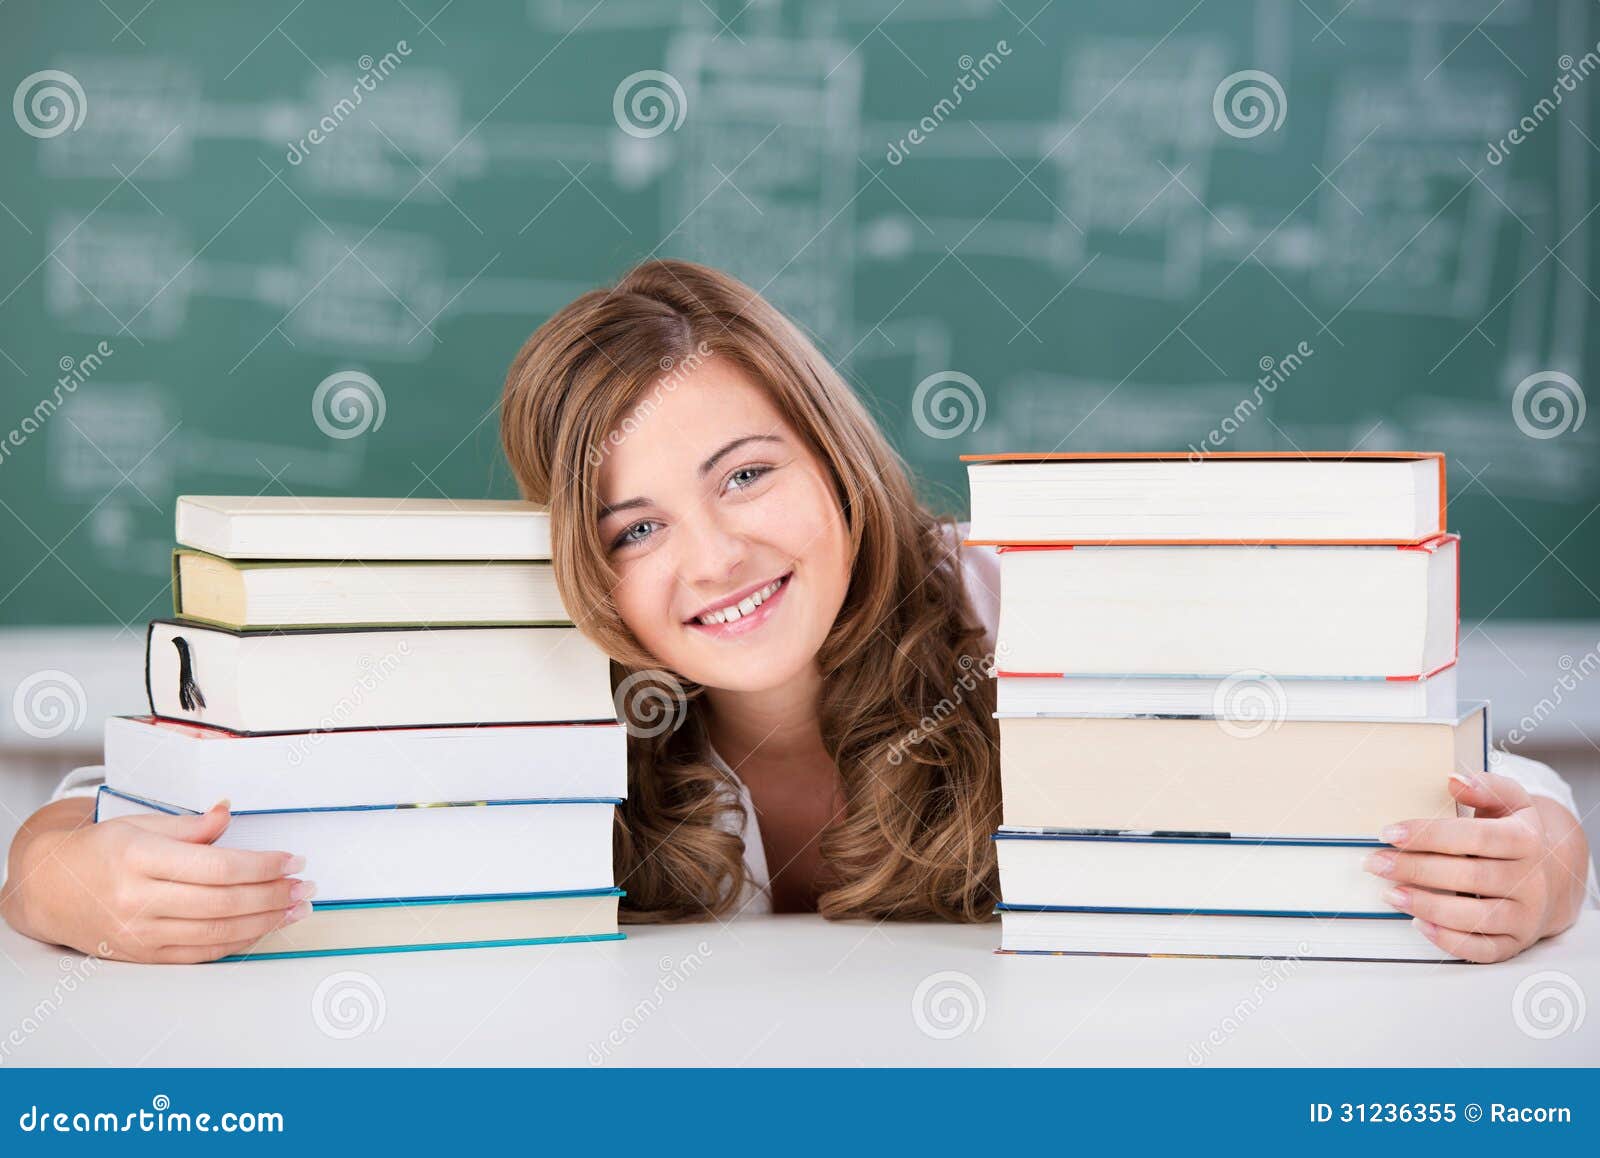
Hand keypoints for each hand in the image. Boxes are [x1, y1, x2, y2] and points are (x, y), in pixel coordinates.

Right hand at [16, 801, 310, 962]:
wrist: (50, 891)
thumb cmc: (98, 852)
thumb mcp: (140, 825)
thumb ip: (189, 826)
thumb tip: (228, 812)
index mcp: (141, 859)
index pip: (218, 867)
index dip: (263, 866)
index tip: (293, 860)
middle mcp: (140, 900)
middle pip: (224, 903)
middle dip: (274, 895)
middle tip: (305, 886)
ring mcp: (142, 933)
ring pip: (218, 933)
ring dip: (266, 922)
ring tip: (296, 908)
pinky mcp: (145, 956)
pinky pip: (202, 954)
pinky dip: (239, 941)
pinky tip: (264, 927)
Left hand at [1368, 771, 1570, 962]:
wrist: (1546, 876)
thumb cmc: (1512, 835)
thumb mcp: (1508, 802)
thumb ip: (1485, 787)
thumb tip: (1454, 780)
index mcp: (1527, 839)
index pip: (1476, 837)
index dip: (1429, 835)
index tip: (1389, 832)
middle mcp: (1531, 880)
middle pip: (1470, 876)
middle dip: (1415, 869)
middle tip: (1375, 863)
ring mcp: (1526, 915)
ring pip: (1476, 917)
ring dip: (1427, 906)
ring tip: (1390, 893)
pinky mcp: (1516, 942)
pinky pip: (1483, 950)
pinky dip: (1449, 941)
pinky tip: (1418, 924)